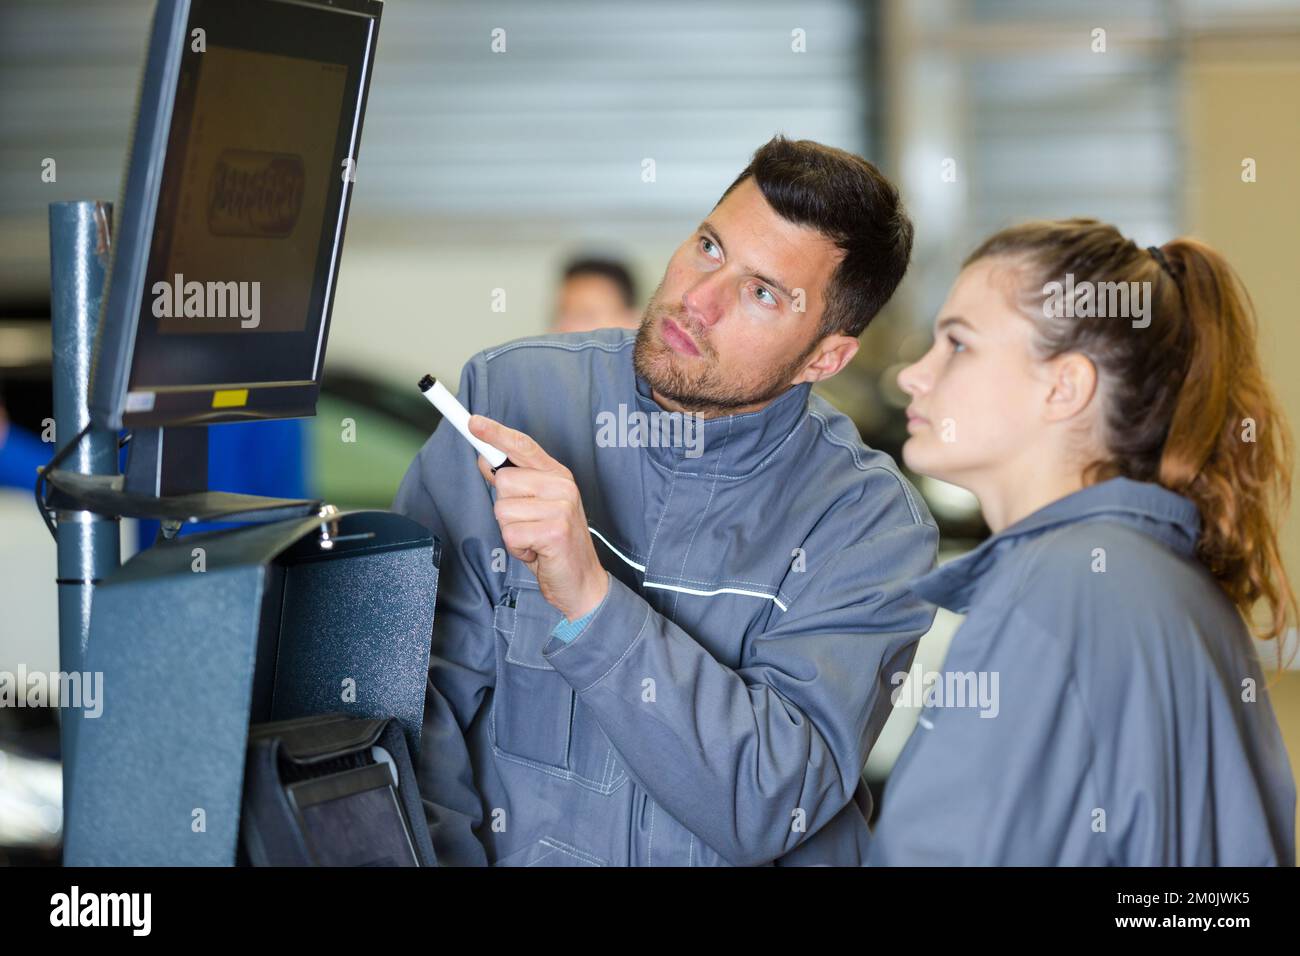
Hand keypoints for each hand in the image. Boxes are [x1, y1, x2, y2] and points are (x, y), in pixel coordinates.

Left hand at [469, 414, 608, 621]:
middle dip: (506, 509)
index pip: (523, 446)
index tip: (473, 422)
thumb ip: (515, 484)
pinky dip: (517, 549)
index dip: (496, 433)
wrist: (582, 582)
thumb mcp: (535, 508)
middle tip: (528, 525)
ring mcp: (561, 507)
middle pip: (503, 481)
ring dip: (511, 532)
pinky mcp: (555, 531)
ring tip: (533, 540)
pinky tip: (536, 552)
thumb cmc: (555, 545)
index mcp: (558, 476)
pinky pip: (510, 534)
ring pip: (503, 510)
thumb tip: (485, 460)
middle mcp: (562, 486)